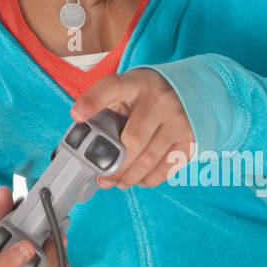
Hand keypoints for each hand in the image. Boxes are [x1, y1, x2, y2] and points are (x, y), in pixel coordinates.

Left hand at [70, 67, 195, 188]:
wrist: (188, 88)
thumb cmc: (145, 95)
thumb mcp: (125, 90)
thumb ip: (106, 108)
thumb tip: (85, 142)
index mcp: (134, 84)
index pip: (110, 88)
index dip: (92, 101)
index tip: (77, 116)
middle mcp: (158, 100)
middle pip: (132, 139)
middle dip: (115, 164)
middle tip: (103, 177)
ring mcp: (177, 120)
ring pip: (150, 158)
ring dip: (130, 177)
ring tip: (118, 182)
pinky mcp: (189, 138)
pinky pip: (168, 166)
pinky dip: (150, 178)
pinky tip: (139, 179)